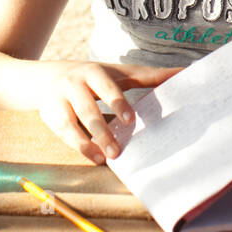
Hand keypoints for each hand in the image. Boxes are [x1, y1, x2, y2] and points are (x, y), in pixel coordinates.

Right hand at [37, 61, 179, 163]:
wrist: (45, 77)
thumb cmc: (94, 77)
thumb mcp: (119, 73)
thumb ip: (150, 75)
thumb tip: (186, 72)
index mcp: (94, 72)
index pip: (106, 87)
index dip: (117, 103)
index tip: (129, 120)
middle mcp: (74, 84)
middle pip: (88, 109)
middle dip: (102, 131)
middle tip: (117, 151)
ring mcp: (60, 100)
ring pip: (72, 123)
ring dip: (88, 143)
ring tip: (105, 159)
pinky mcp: (50, 116)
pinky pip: (63, 133)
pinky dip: (78, 146)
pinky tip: (93, 157)